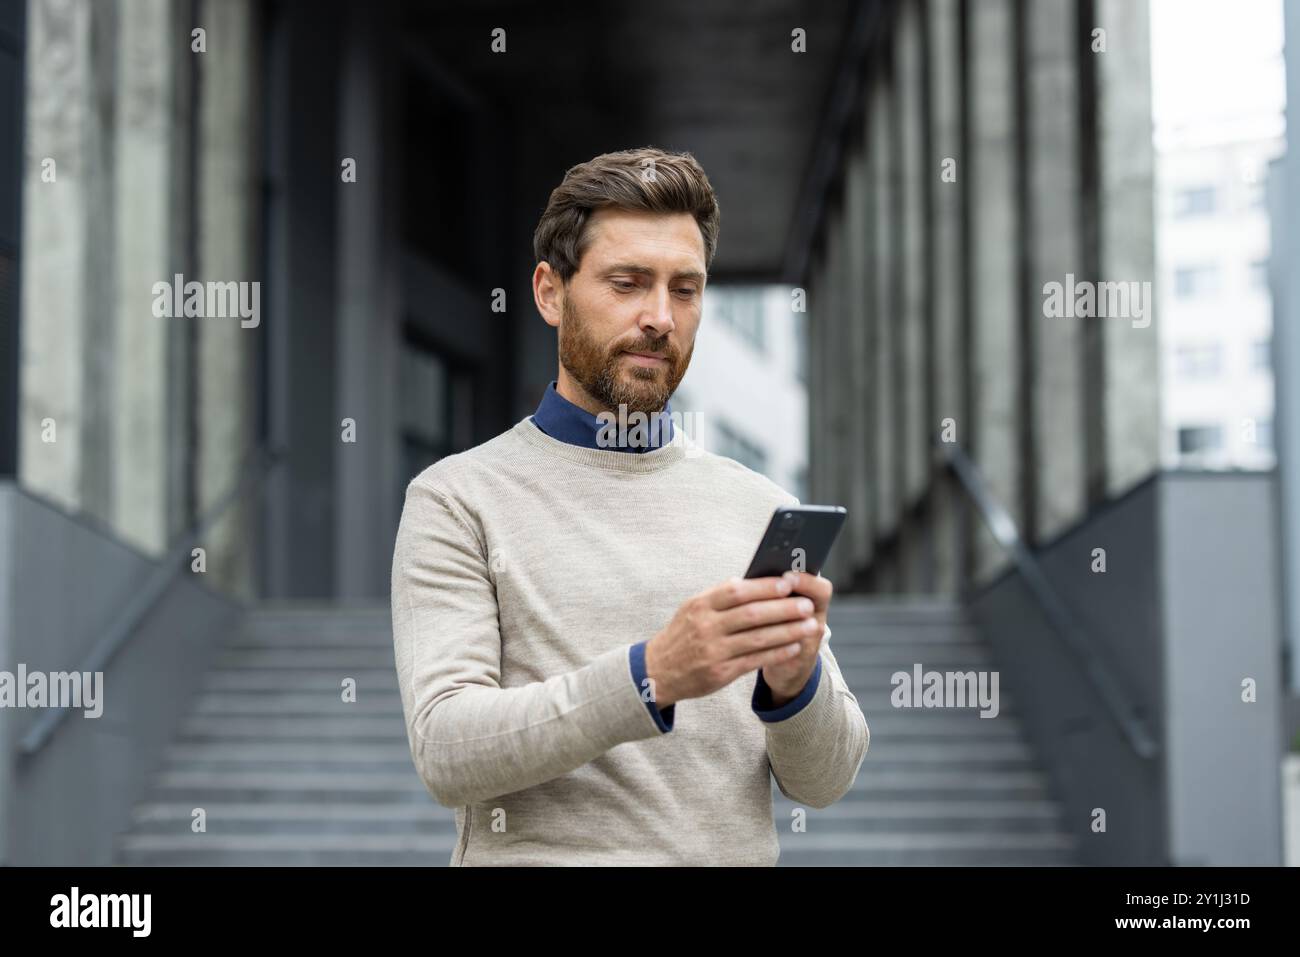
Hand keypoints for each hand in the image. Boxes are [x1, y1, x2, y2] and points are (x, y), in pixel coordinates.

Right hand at [643, 576, 818, 707]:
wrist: (657, 671)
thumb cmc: (683, 634)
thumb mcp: (692, 609)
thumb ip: (720, 597)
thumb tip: (755, 581)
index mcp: (700, 605)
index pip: (736, 591)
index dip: (764, 587)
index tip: (788, 583)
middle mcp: (706, 627)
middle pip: (752, 614)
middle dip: (784, 609)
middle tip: (807, 605)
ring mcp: (713, 651)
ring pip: (758, 639)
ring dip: (788, 631)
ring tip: (810, 625)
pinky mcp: (720, 673)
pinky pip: (755, 661)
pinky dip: (777, 653)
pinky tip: (795, 647)